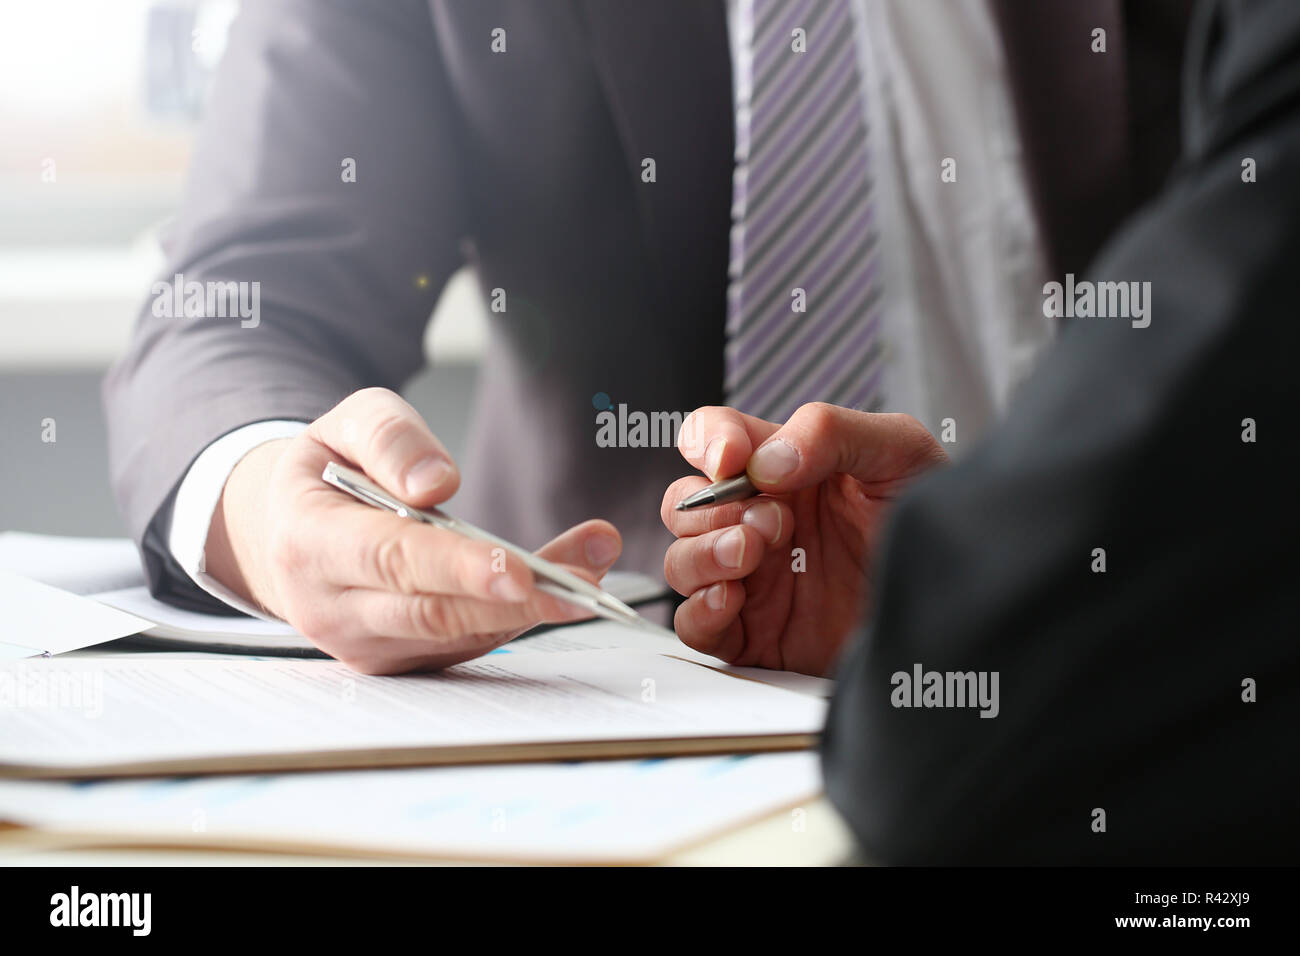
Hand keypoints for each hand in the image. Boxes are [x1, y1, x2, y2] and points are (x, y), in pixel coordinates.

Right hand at [205, 387, 621, 672]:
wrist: (281, 535)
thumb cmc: (324, 475)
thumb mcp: (343, 426)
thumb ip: (388, 438)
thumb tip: (437, 483)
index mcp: (310, 543)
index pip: (392, 560)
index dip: (459, 568)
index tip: (519, 569)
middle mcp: (332, 608)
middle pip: (435, 614)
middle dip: (515, 602)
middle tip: (586, 581)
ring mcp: (365, 644)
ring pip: (461, 635)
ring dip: (534, 607)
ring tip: (595, 563)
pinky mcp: (398, 660)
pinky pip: (468, 644)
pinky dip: (520, 616)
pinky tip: (567, 583)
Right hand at [661, 403, 946, 675]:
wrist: (967, 603)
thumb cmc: (944, 527)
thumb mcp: (900, 454)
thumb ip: (830, 433)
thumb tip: (764, 462)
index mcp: (788, 469)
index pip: (715, 438)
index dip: (708, 442)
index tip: (730, 460)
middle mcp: (763, 521)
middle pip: (686, 502)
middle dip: (713, 507)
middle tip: (773, 522)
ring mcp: (756, 579)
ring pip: (681, 560)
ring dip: (703, 553)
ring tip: (753, 555)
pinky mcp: (757, 636)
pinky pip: (695, 626)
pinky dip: (699, 610)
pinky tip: (734, 599)